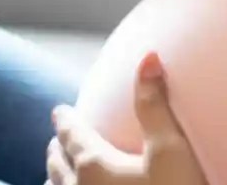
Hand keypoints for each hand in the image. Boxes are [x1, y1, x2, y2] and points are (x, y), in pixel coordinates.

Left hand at [46, 53, 206, 184]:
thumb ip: (154, 103)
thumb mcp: (170, 148)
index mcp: (94, 166)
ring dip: (56, 177)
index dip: (66, 119)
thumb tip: (147, 55)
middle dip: (57, 148)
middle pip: (58, 165)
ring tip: (58, 171)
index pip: (72, 135)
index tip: (59, 110)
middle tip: (56, 138)